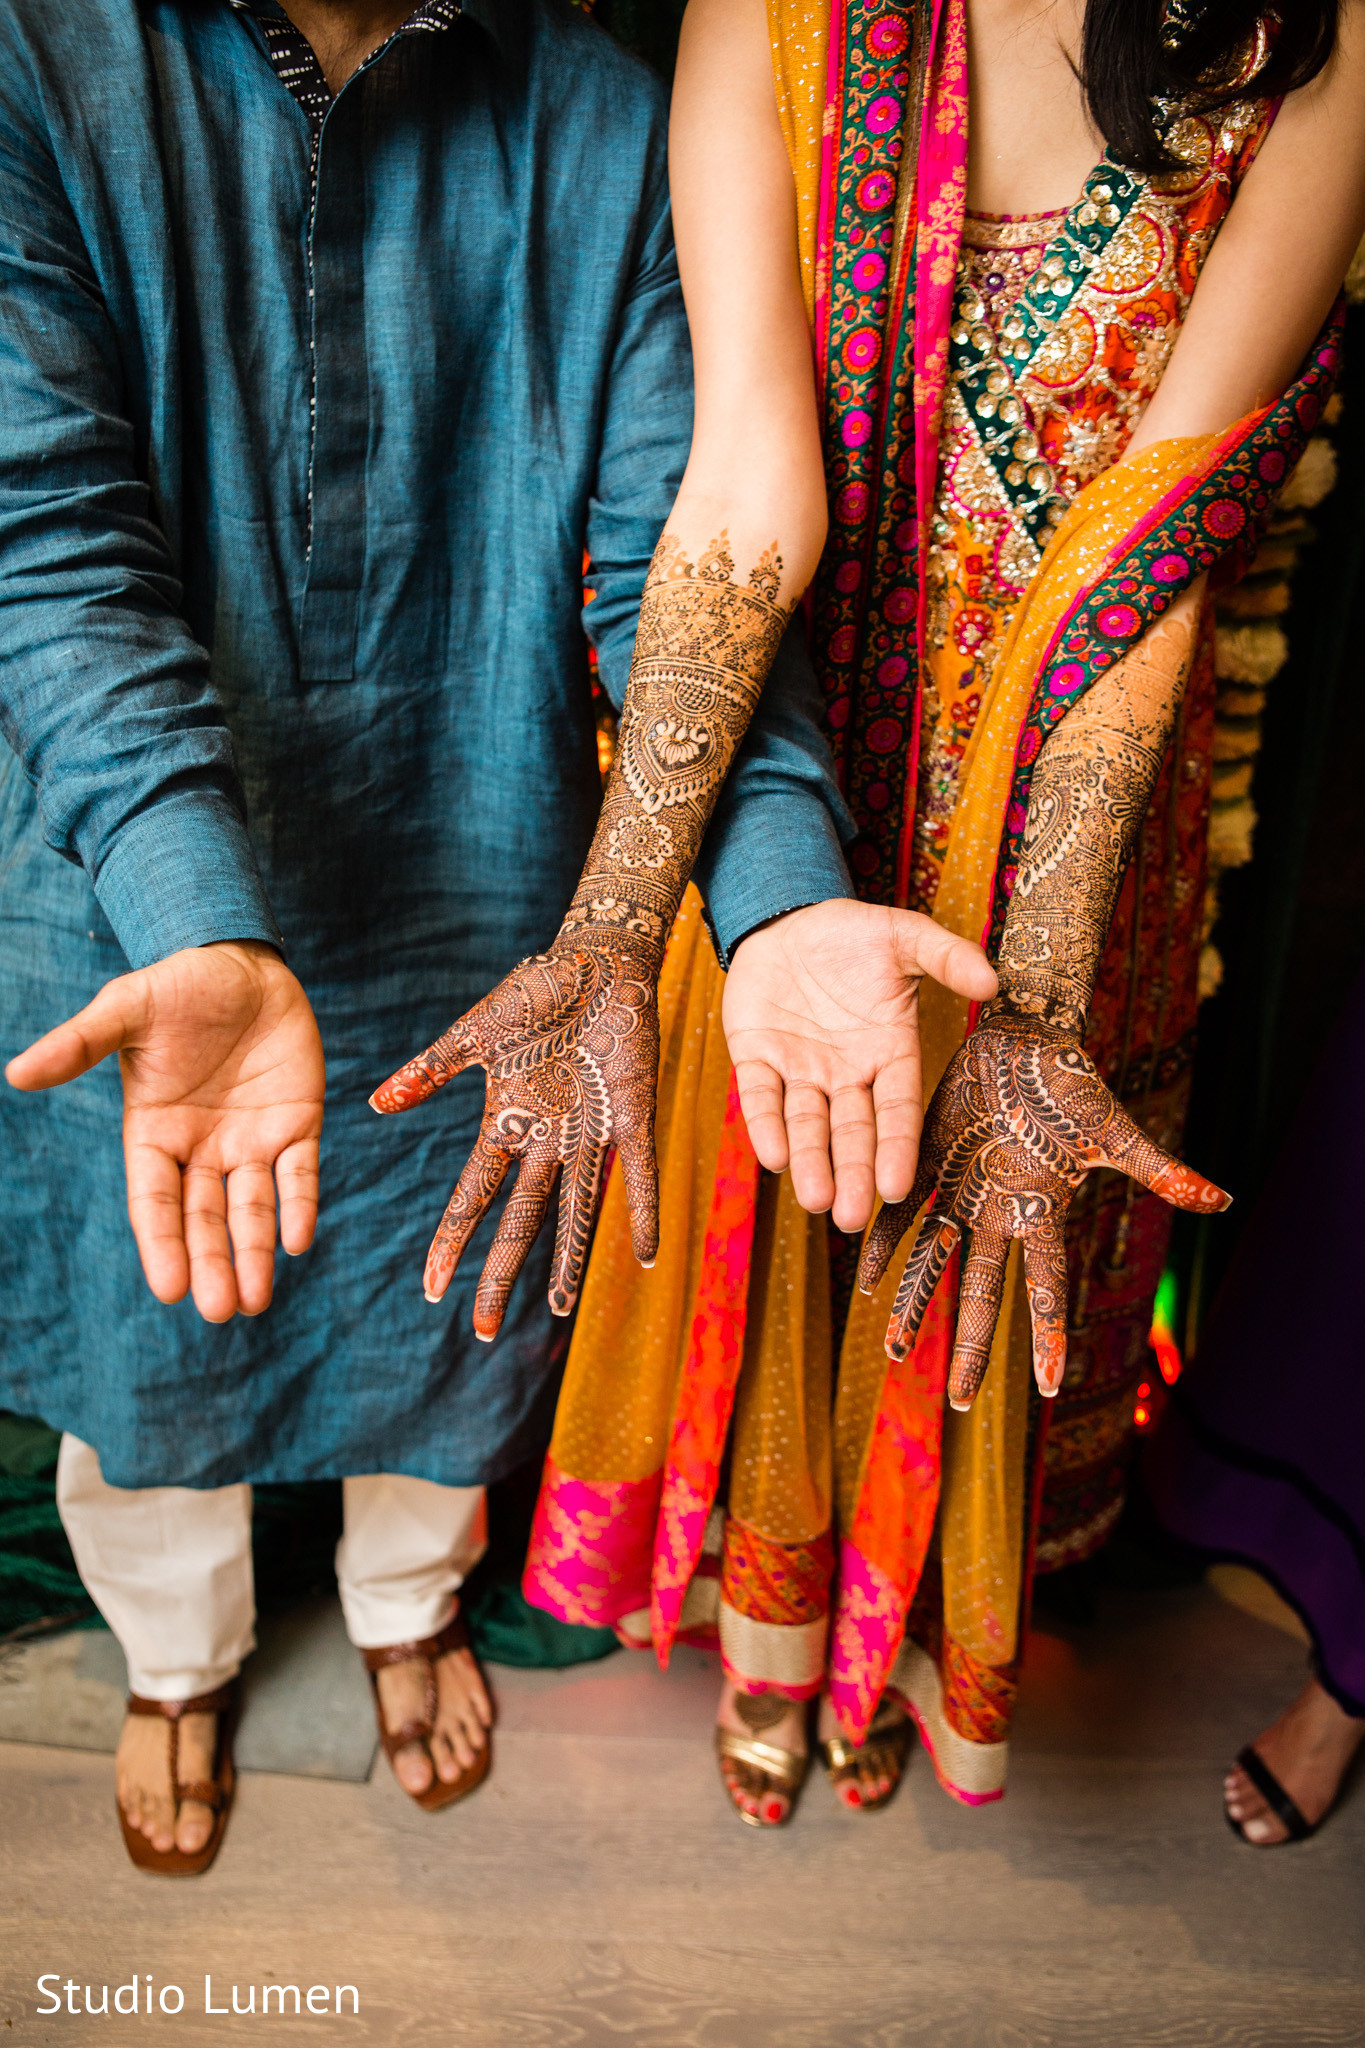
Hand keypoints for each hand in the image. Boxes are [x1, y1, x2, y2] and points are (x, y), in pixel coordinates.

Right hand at [5, 941, 323, 1322]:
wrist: (240, 960)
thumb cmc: (176, 987)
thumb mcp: (125, 1010)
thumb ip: (79, 1044)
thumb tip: (16, 1074)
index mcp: (154, 1132)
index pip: (155, 1199)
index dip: (162, 1241)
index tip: (170, 1286)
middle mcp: (202, 1148)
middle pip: (204, 1217)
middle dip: (211, 1262)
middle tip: (218, 1310)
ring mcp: (250, 1139)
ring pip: (252, 1208)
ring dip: (254, 1253)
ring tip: (254, 1300)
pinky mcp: (297, 1123)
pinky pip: (298, 1173)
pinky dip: (299, 1206)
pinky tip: (298, 1241)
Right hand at [371, 941, 659, 1336]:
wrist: (596, 959)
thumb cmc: (536, 991)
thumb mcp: (476, 1032)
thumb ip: (431, 1069)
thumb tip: (376, 1104)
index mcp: (506, 1121)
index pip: (472, 1196)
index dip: (452, 1242)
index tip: (431, 1290)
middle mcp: (547, 1139)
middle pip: (520, 1218)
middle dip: (501, 1272)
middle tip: (483, 1330)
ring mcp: (590, 1132)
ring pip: (576, 1209)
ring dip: (567, 1259)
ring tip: (558, 1309)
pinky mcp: (632, 1116)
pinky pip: (638, 1173)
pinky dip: (643, 1211)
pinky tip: (647, 1253)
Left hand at [722, 899, 998, 1232]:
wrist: (789, 918)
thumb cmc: (854, 934)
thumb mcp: (904, 936)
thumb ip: (946, 957)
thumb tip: (993, 979)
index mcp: (889, 1053)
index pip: (897, 1109)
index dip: (896, 1147)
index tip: (897, 1187)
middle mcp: (846, 1073)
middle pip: (852, 1132)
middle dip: (852, 1175)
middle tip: (851, 1219)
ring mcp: (800, 1069)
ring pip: (806, 1126)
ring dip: (810, 1163)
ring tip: (816, 1202)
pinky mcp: (754, 1057)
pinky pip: (760, 1096)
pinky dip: (764, 1125)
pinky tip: (772, 1156)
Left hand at [858, 1012, 1229, 1406]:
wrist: (1023, 1042)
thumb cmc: (1074, 1084)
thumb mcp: (1114, 1131)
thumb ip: (1157, 1170)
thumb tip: (1221, 1200)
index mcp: (1042, 1212)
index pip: (1047, 1287)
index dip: (1048, 1334)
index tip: (1049, 1384)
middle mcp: (998, 1214)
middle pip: (984, 1292)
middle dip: (971, 1345)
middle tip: (958, 1399)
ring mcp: (959, 1192)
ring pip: (934, 1261)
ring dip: (915, 1304)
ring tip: (892, 1351)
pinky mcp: (926, 1163)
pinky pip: (902, 1214)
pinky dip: (884, 1245)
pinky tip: (865, 1281)